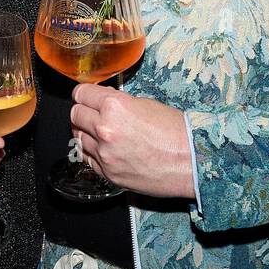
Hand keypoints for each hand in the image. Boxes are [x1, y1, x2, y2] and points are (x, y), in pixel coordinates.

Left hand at [70, 84, 194, 198]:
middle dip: (83, 112)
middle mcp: (105, 129)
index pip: (81, 94)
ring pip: (78, 138)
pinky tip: (107, 150)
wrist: (193, 162)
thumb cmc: (177, 132)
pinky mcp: (108, 174)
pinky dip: (94, 153)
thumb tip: (103, 100)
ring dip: (86, 133)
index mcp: (115, 106)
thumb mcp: (147, 104)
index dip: (84, 94)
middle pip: (75, 115)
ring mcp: (105, 154)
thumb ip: (119, 102)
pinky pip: (88, 159)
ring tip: (101, 133)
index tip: (86, 97)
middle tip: (92, 113)